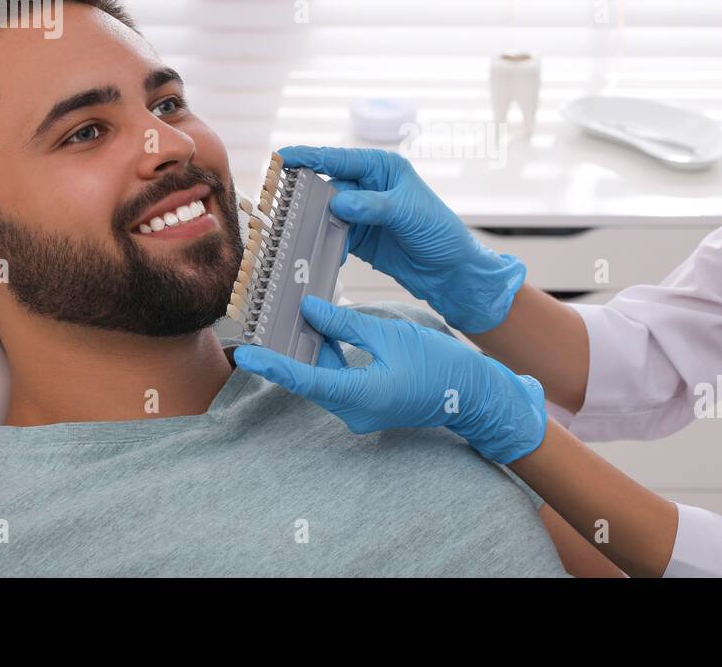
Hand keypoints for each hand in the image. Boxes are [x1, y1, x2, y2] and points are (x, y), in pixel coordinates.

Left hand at [231, 295, 546, 464]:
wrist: (473, 394)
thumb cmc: (439, 365)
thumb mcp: (390, 335)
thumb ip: (346, 324)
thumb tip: (310, 311)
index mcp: (360, 395)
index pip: (305, 380)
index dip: (274, 366)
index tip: (247, 354)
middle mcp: (354, 410)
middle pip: (310, 378)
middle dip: (288, 350)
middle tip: (264, 323)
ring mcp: (361, 411)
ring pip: (323, 378)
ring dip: (309, 351)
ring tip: (291, 318)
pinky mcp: (368, 405)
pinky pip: (338, 380)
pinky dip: (328, 357)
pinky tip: (324, 330)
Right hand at [276, 145, 525, 333]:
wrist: (452, 272)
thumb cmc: (440, 233)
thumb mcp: (408, 213)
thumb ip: (372, 206)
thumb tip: (338, 200)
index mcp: (382, 168)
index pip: (339, 158)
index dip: (309, 157)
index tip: (282, 157)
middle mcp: (369, 186)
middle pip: (326, 184)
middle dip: (303, 194)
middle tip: (277, 203)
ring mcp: (361, 212)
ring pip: (324, 211)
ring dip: (310, 222)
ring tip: (290, 231)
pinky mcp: (358, 236)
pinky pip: (331, 235)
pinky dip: (321, 242)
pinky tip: (313, 251)